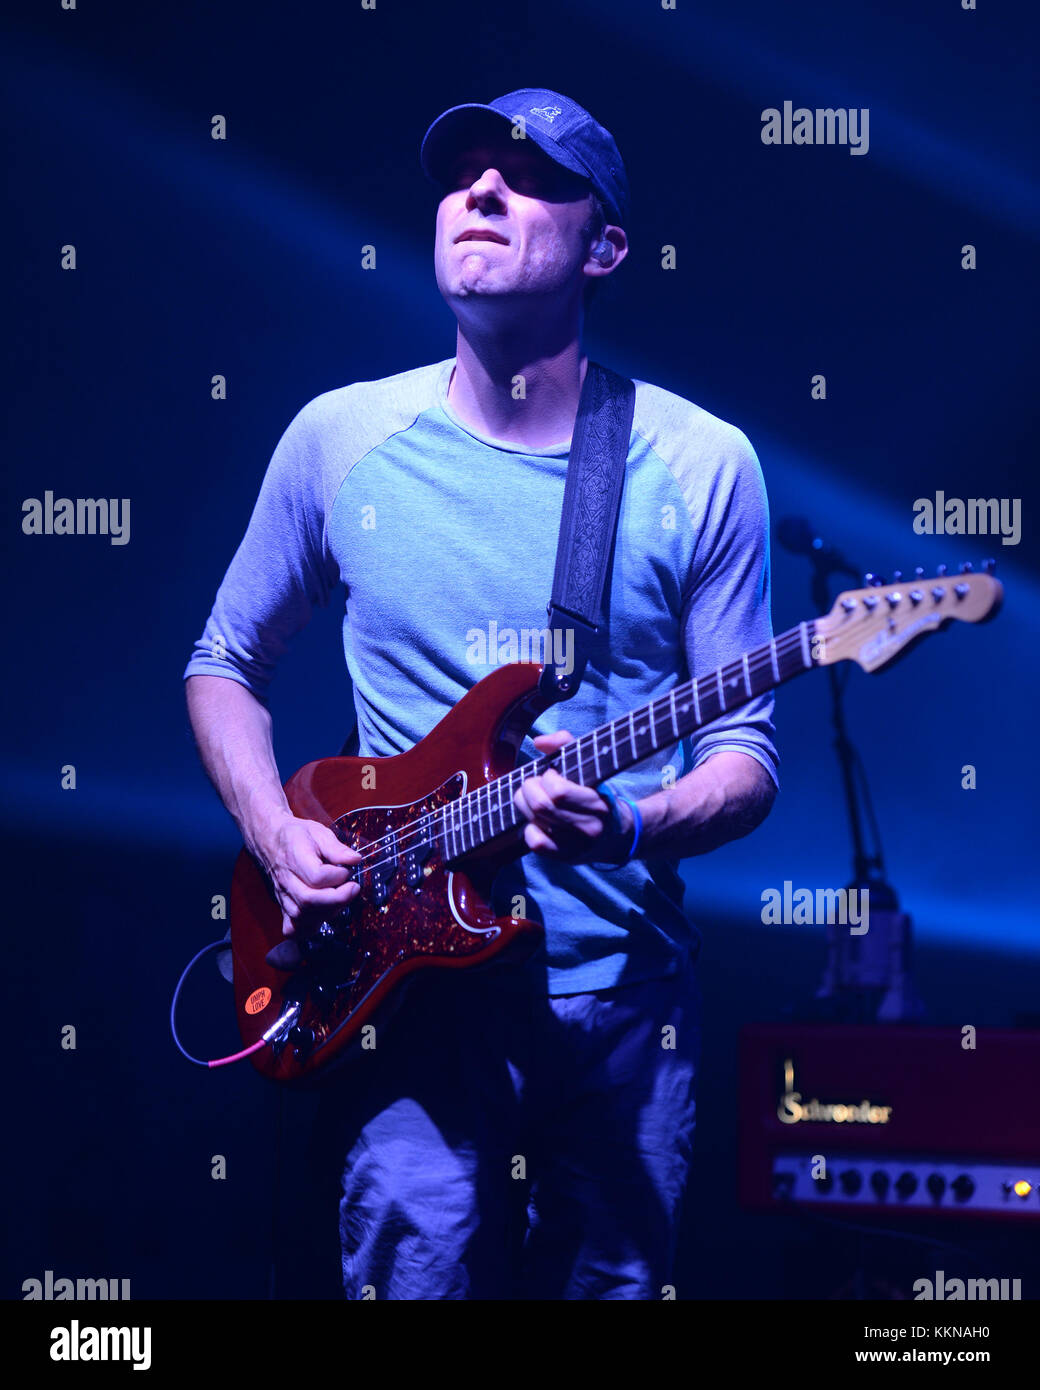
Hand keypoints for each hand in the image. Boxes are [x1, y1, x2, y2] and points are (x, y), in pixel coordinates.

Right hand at [254, 813, 361, 936]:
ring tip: (339, 899)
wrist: (269, 839)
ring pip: (302, 918)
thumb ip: (337, 848)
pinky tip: (322, 915)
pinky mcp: (283, 908)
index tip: (348, 870)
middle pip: (309, 901)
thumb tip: (355, 860)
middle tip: (353, 888)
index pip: (317, 877)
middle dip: (338, 899)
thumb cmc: (296, 836)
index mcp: (294, 857)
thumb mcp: (318, 832)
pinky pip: (292, 930)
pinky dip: (309, 929)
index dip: (339, 876)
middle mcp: (286, 880)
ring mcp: (282, 897)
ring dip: (327, 913)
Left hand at [512, 730, 633, 864]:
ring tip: (535, 798)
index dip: (548, 778)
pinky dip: (529, 828)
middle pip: (540, 806)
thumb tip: (538, 742)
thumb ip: (566, 744)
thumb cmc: (598, 795)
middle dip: (530, 788)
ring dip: (525, 804)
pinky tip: (537, 821)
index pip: (558, 792)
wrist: (617, 836)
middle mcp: (589, 828)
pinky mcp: (564, 857)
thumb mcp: (591, 766)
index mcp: (598, 803)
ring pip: (534, 821)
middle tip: (536, 784)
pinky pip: (535, 843)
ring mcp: (576, 846)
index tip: (553, 774)